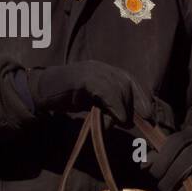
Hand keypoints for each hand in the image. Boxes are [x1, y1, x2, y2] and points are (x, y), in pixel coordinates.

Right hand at [27, 62, 152, 125]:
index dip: (141, 97)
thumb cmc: (67, 96)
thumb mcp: (94, 102)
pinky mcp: (83, 78)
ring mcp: (92, 71)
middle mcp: (101, 67)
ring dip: (124, 108)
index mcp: (105, 71)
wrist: (41, 91)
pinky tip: (116, 118)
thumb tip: (127, 121)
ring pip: (118, 87)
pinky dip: (114, 105)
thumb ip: (109, 106)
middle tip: (135, 121)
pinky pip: (105, 91)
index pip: (130, 81)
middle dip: (136, 103)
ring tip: (122, 122)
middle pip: (127, 83)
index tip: (149, 115)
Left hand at [148, 127, 191, 190]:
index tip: (155, 175)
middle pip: (184, 166)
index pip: (172, 147)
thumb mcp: (174, 151)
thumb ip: (157, 157)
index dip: (160, 165)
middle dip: (169, 182)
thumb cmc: (189, 154)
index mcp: (189, 136)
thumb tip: (144, 165)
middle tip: (164, 189)